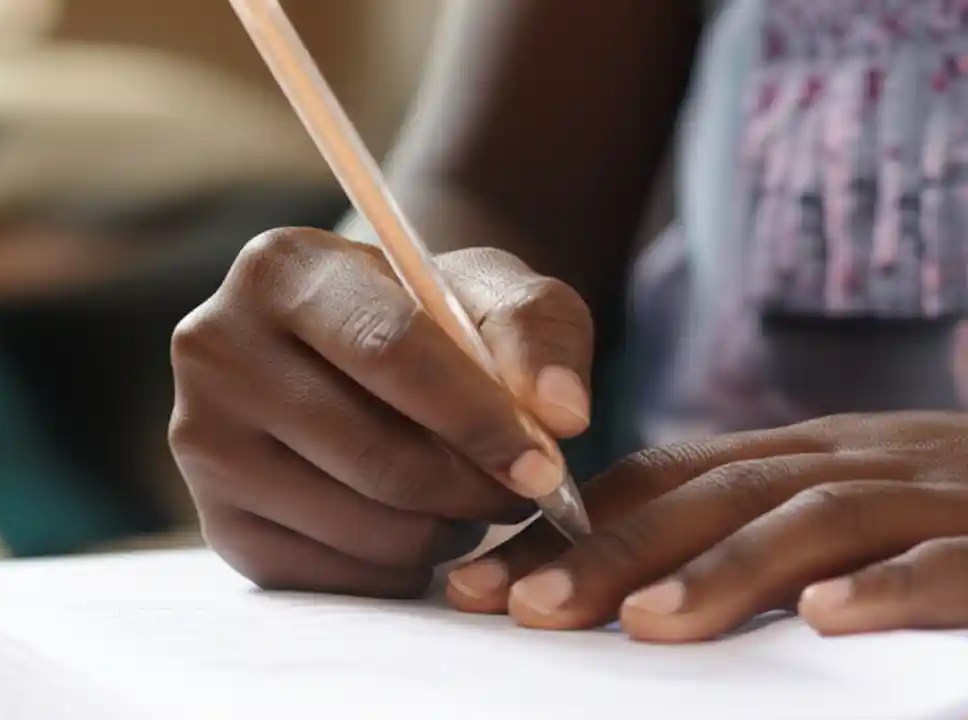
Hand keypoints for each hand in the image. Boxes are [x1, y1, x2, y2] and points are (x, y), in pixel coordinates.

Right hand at [170, 229, 594, 597]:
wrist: (346, 356)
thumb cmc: (425, 317)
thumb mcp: (488, 292)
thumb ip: (537, 331)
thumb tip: (561, 414)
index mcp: (281, 268)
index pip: (388, 350)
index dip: (479, 417)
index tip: (545, 467)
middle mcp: (217, 348)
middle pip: (374, 454)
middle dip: (471, 489)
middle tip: (520, 494)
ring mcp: (203, 441)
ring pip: (357, 523)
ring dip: (442, 531)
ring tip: (468, 502)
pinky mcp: (216, 520)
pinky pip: (332, 575)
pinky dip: (396, 566)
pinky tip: (415, 527)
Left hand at [447, 412, 967, 640]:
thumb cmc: (952, 520)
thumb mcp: (837, 514)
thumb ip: (746, 536)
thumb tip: (622, 593)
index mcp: (800, 455)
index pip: (661, 481)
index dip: (568, 527)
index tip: (481, 583)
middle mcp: (855, 459)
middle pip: (712, 495)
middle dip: (610, 551)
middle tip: (525, 608)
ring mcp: (936, 493)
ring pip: (810, 516)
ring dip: (723, 569)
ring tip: (645, 622)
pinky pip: (951, 561)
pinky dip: (892, 587)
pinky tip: (829, 620)